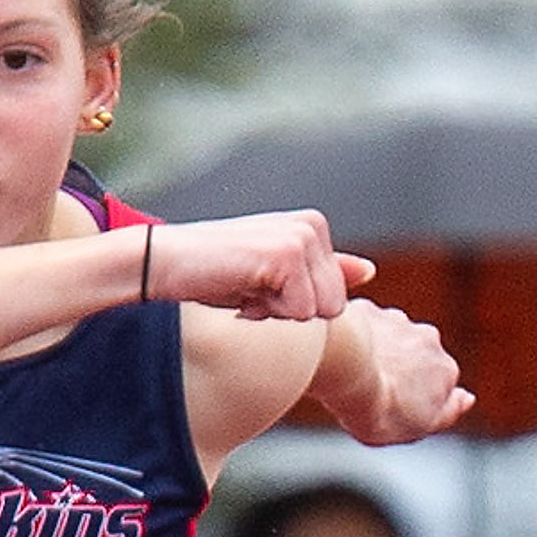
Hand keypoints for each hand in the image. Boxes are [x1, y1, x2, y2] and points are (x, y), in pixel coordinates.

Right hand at [143, 210, 366, 323]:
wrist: (164, 262)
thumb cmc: (216, 272)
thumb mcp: (277, 276)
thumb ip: (322, 273)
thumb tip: (371, 270)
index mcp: (314, 227)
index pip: (337, 296)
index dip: (297, 304)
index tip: (261, 285)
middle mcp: (313, 226)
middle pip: (336, 306)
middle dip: (292, 310)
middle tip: (251, 288)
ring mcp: (302, 237)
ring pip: (322, 311)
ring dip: (279, 311)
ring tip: (246, 285)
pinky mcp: (287, 254)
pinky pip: (301, 311)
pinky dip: (267, 310)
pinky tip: (240, 286)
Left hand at [318, 301, 474, 442]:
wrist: (346, 373)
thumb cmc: (381, 408)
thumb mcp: (421, 427)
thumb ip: (448, 411)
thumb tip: (466, 399)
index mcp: (447, 370)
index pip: (440, 381)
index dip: (418, 395)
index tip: (399, 405)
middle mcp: (429, 339)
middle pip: (418, 353)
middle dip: (402, 365)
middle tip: (376, 388)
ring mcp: (398, 321)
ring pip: (392, 334)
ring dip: (380, 347)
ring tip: (356, 371)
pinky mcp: (368, 309)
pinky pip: (364, 322)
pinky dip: (357, 335)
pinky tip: (343, 353)